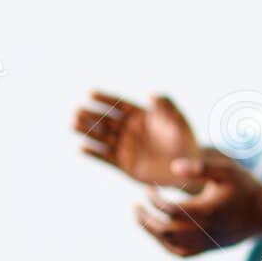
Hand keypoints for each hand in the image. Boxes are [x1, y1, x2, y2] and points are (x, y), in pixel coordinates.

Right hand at [75, 92, 199, 187]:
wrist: (188, 168)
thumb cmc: (185, 140)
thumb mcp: (178, 121)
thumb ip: (166, 106)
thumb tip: (151, 93)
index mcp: (140, 116)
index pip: (119, 105)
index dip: (105, 99)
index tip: (90, 92)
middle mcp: (129, 130)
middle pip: (106, 121)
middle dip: (91, 115)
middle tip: (76, 110)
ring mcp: (126, 147)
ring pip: (102, 138)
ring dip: (88, 131)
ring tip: (73, 124)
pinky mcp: (124, 165)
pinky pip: (106, 158)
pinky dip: (94, 153)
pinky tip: (81, 147)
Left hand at [135, 155, 261, 255]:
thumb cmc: (245, 188)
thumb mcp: (225, 171)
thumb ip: (200, 167)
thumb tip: (172, 167)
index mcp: (205, 211)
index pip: (169, 209)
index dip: (154, 199)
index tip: (148, 187)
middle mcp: (203, 231)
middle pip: (164, 230)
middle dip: (145, 218)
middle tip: (135, 206)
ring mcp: (205, 243)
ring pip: (170, 244)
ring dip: (151, 232)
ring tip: (140, 218)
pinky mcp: (208, 249)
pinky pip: (181, 253)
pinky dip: (165, 245)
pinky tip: (159, 234)